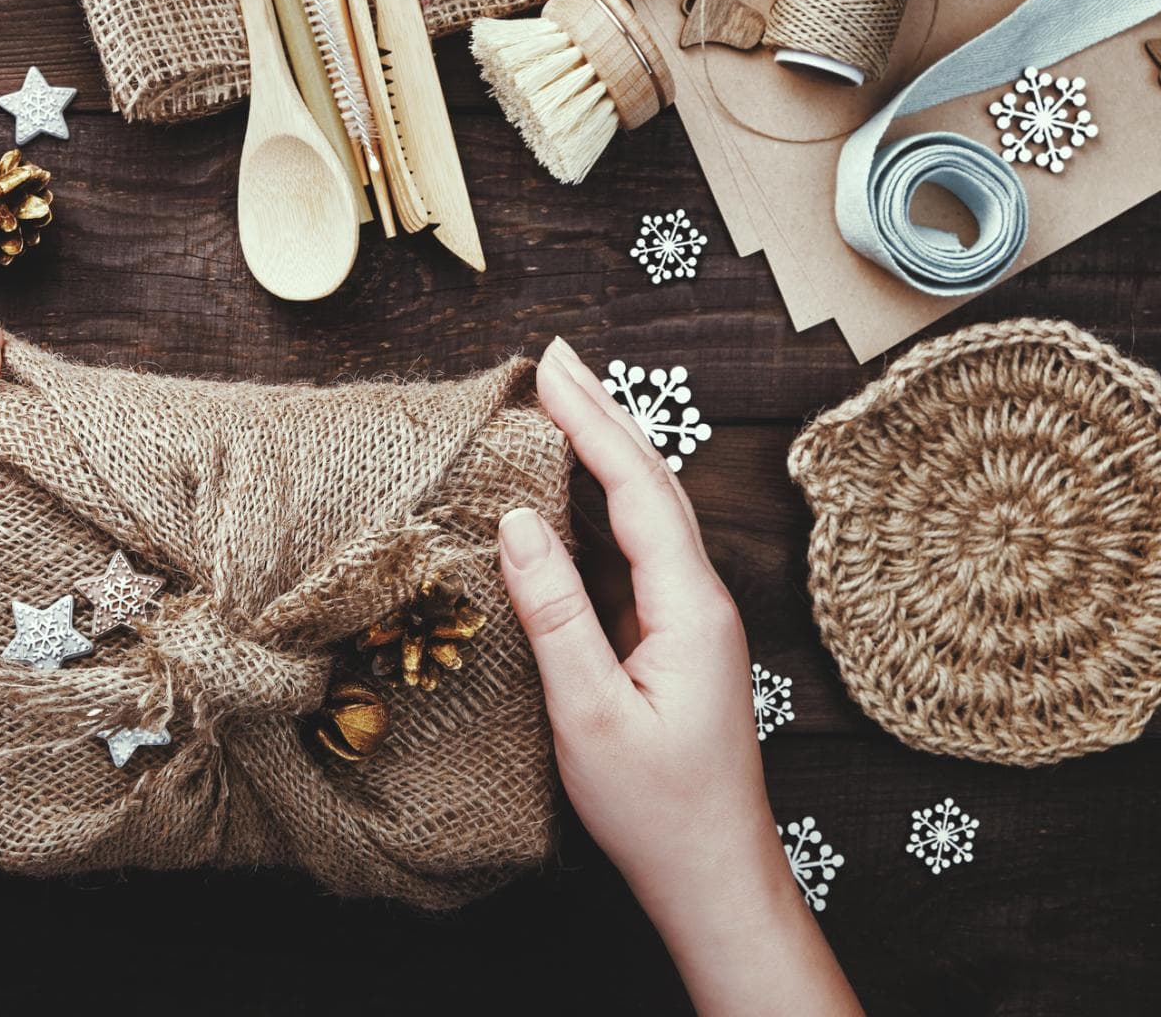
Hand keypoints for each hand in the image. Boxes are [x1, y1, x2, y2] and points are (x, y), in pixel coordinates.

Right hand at [497, 338, 859, 1016]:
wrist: (713, 874)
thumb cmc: (655, 808)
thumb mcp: (589, 715)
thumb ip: (556, 614)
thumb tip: (518, 522)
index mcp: (689, 609)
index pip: (638, 490)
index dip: (593, 423)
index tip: (550, 369)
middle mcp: (700, 601)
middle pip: (653, 483)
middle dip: (603, 414)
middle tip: (554, 357)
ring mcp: (689, 620)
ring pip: (648, 513)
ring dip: (605, 451)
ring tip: (560, 401)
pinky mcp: (671, 641)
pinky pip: (635, 551)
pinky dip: (601, 504)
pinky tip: (571, 493)